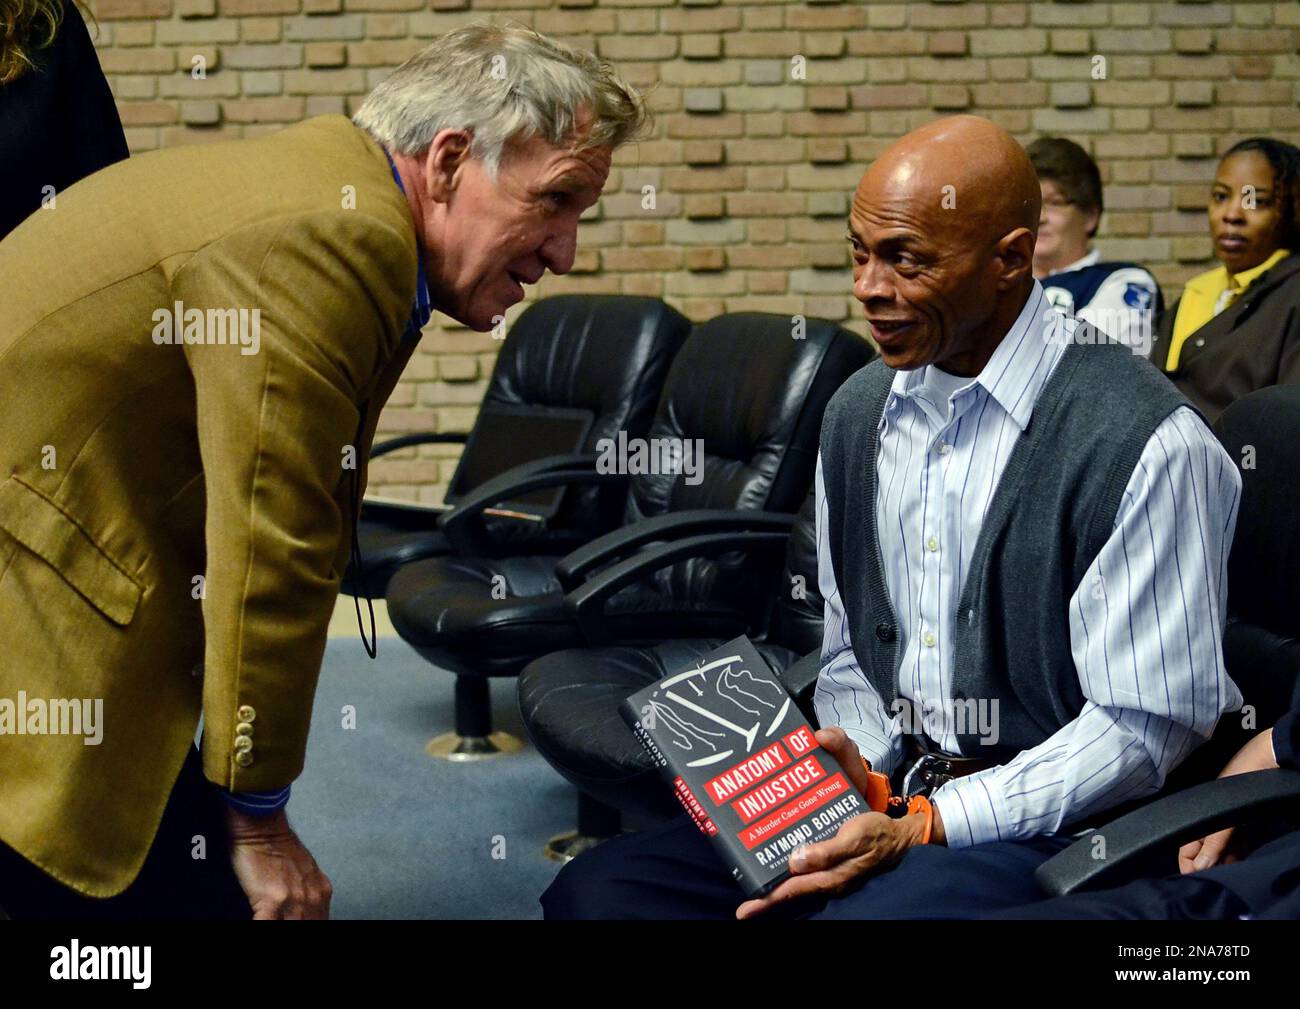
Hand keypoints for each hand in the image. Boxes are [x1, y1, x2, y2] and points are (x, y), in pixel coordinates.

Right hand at [225, 806, 332, 918]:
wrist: (263, 828)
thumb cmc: (278, 847)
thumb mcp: (304, 872)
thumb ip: (308, 893)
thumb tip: (305, 913)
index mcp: (321, 892)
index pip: (320, 921)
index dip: (310, 923)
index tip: (299, 920)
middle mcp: (312, 897)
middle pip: (309, 925)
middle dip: (297, 926)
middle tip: (285, 919)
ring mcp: (294, 900)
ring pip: (293, 927)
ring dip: (282, 926)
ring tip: (273, 919)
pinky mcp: (272, 900)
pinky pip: (266, 926)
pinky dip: (262, 926)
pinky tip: (260, 919)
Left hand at [735, 727, 934, 918]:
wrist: (899, 837)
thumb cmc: (876, 835)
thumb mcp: (853, 839)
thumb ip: (826, 852)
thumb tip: (795, 862)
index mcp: (830, 877)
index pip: (791, 891)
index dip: (767, 900)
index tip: (744, 911)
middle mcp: (827, 880)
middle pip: (790, 889)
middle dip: (766, 893)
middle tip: (743, 897)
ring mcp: (830, 874)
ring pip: (798, 879)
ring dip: (777, 878)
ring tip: (754, 874)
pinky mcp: (833, 864)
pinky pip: (808, 868)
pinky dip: (793, 864)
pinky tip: (781, 854)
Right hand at [1178, 727, 1277, 873]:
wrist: (1269, 758)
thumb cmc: (1242, 777)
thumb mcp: (1224, 815)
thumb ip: (1211, 842)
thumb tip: (1199, 866)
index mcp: (1197, 813)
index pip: (1185, 846)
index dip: (1188, 863)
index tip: (1196, 877)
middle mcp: (1210, 817)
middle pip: (1202, 849)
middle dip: (1207, 864)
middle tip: (1216, 876)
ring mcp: (1228, 820)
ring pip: (1220, 848)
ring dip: (1223, 861)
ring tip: (1229, 871)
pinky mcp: (1245, 822)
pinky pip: (1237, 844)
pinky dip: (1237, 854)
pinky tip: (1240, 861)